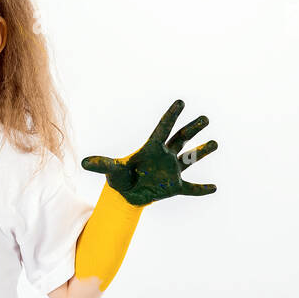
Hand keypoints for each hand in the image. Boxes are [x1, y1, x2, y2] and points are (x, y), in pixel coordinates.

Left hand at [81, 99, 216, 205]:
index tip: (180, 102)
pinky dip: (202, 189)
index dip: (171, 116)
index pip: (163, 129)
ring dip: (202, 151)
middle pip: (180, 138)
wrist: (127, 196)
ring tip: (215, 143)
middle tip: (205, 119)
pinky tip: (214, 187)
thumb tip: (84, 163)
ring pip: (190, 158)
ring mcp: (172, 170)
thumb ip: (102, 165)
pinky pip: (191, 188)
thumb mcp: (112, 171)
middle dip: (192, 129)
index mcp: (151, 148)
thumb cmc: (120, 178)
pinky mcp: (175, 186)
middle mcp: (165, 156)